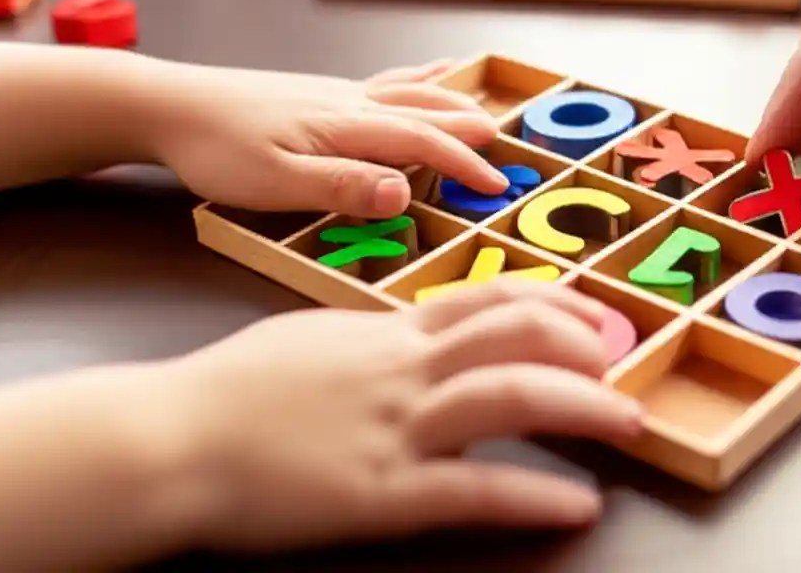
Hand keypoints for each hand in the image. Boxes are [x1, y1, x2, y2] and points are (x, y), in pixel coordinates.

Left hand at [144, 58, 508, 217]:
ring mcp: (333, 94)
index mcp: (345, 129)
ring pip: (407, 92)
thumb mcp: (274, 183)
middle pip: (423, 111)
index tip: (497, 187)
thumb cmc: (215, 150)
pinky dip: (413, 78)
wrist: (168, 103)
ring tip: (481, 105)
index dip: (463, 165)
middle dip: (468, 129)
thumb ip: (341, 187)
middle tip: (507, 146)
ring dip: (448, 100)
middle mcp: (349, 104)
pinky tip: (422, 73)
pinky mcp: (316, 92)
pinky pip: (381, 82)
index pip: (421, 144)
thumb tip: (403, 190)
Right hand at [162, 281, 643, 550]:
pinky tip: (577, 503)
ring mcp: (395, 425)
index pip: (486, 298)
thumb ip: (367, 337)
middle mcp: (401, 366)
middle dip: (583, 344)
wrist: (171, 438)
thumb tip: (404, 336)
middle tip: (621, 364)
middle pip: (514, 333)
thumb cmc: (228, 391)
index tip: (590, 314)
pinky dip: (535, 494)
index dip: (551, 303)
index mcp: (383, 330)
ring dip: (582, 406)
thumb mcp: (309, 339)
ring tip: (628, 422)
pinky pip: (475, 488)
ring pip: (510, 395)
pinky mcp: (381, 491)